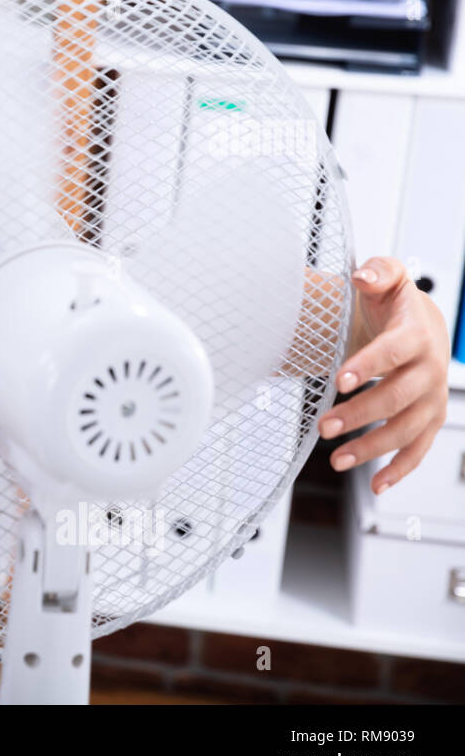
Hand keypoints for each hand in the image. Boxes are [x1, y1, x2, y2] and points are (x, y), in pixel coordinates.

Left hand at [316, 257, 449, 494]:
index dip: (367, 365)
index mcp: (417, 336)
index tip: (340, 378)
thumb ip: (377, 272)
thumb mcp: (388, 279)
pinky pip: (418, 449)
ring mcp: (431, 398)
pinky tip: (376, 484)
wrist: (423, 324)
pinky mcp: (428, 419)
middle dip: (361, 413)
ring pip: (406, 429)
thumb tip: (363, 275)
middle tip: (324, 426)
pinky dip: (400, 469)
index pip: (392, 351)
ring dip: (372, 447)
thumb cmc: (397, 305)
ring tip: (336, 458)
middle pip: (397, 396)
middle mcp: (429, 371)